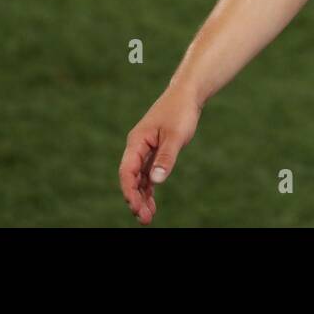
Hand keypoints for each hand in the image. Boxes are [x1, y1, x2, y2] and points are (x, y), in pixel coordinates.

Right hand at [119, 86, 202, 224]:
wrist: (187, 95)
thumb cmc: (180, 112)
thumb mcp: (175, 136)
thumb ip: (166, 158)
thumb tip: (156, 181)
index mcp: (137, 142)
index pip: (127, 171)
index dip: (129, 190)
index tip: (135, 207)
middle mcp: (137, 147)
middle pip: (131, 178)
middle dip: (135, 198)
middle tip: (144, 218)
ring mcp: (145, 150)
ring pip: (138, 178)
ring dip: (142, 196)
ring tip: (147, 217)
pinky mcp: (154, 151)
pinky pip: (147, 174)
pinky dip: (148, 188)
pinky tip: (151, 203)